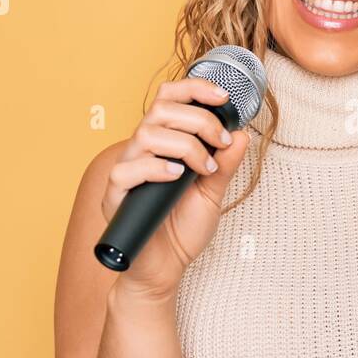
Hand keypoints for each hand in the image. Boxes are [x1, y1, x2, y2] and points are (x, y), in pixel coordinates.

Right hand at [101, 78, 251, 300]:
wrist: (165, 269)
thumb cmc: (182, 230)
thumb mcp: (212, 193)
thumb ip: (224, 165)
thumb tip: (241, 134)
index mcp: (163, 144)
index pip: (169, 99)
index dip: (194, 89)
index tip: (224, 98)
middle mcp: (142, 151)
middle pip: (161, 109)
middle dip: (198, 119)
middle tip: (219, 142)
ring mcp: (127, 171)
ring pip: (146, 134)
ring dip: (184, 145)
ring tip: (202, 169)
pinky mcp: (115, 195)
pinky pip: (127, 170)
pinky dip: (155, 168)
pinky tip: (176, 177)